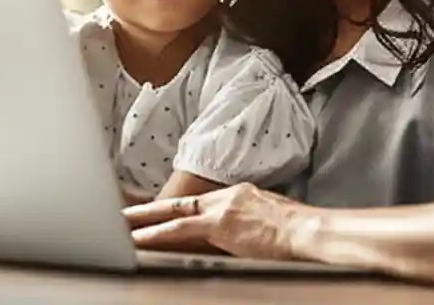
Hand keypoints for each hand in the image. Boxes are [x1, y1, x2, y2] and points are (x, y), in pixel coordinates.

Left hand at [124, 183, 308, 260]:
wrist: (308, 231)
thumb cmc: (299, 230)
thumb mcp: (271, 216)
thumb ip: (250, 221)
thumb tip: (243, 232)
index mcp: (241, 194)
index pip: (202, 203)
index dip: (180, 209)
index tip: (163, 213)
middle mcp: (228, 196)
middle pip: (182, 203)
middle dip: (153, 209)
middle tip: (128, 213)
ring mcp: (223, 209)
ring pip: (175, 214)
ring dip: (148, 220)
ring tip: (125, 225)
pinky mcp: (220, 224)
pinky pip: (180, 229)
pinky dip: (158, 233)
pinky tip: (142, 238)